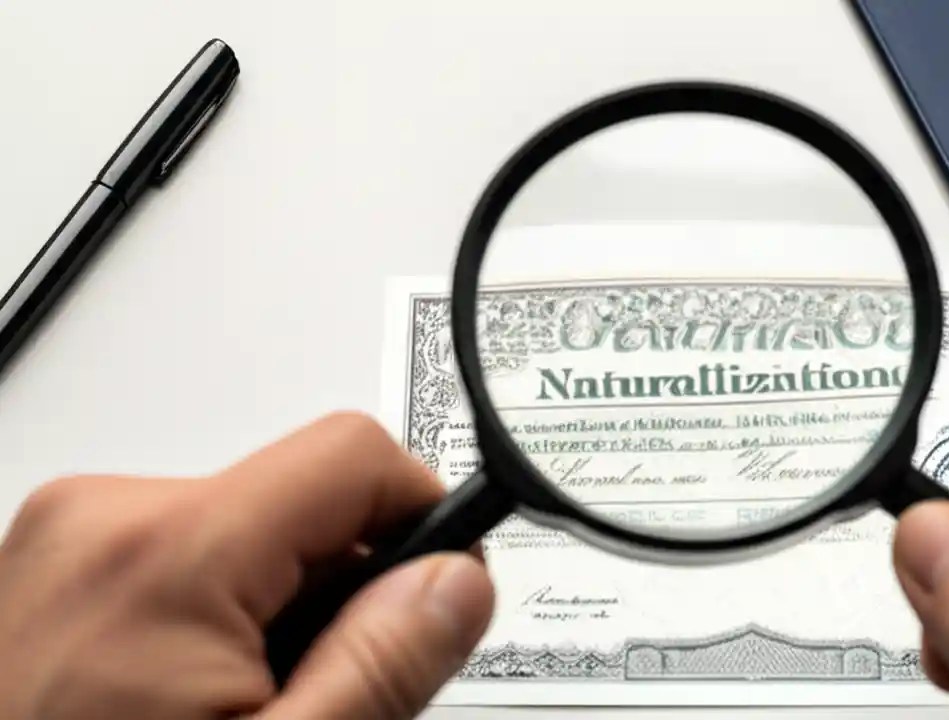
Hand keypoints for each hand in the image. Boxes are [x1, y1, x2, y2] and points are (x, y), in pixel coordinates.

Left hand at [0, 412, 493, 719]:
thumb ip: (378, 667)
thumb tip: (457, 582)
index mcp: (168, 554)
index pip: (355, 453)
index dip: (422, 517)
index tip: (432, 591)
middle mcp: (103, 519)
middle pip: (301, 497)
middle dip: (339, 588)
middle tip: (318, 693)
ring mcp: (63, 540)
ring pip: (243, 529)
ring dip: (272, 607)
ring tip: (234, 709)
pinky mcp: (50, 565)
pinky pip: (180, 552)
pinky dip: (212, 614)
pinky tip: (184, 699)